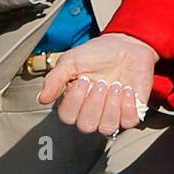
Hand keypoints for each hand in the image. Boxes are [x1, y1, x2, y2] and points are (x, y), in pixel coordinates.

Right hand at [37, 33, 158, 134]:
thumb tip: (42, 98)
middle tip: (100, 82)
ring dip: (112, 104)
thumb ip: (54, 79)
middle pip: (87, 125)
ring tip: (115, 85)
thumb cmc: (98, 53)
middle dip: (94, 102)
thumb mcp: (71, 61)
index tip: (82, 79)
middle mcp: (92, 111)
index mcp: (75, 101)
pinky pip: (128, 122)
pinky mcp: (131, 113)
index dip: (75, 101)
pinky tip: (127, 90)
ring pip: (107, 127)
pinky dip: (128, 105)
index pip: (68, 116)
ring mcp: (111, 113)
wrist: (126, 45)